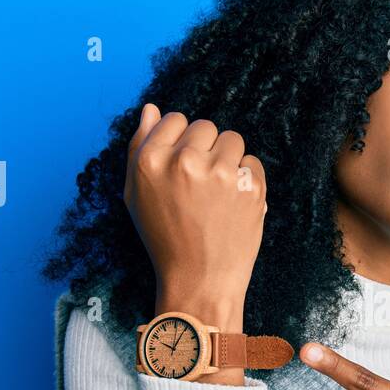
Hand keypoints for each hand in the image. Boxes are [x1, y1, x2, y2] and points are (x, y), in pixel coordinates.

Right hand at [123, 103, 266, 301]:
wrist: (200, 280)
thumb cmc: (165, 238)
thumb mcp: (137, 195)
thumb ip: (140, 147)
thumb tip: (151, 108)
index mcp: (152, 161)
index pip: (175, 119)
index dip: (181, 142)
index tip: (183, 167)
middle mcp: (185, 161)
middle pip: (205, 127)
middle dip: (205, 149)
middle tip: (201, 186)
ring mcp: (221, 173)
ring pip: (233, 140)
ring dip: (228, 160)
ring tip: (217, 195)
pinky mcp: (250, 187)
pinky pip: (252, 163)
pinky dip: (246, 180)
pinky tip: (233, 205)